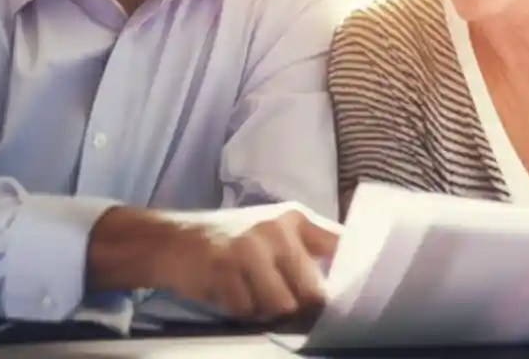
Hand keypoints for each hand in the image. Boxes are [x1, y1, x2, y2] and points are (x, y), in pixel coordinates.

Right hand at [151, 208, 338, 321]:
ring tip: (250, 293)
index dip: (351, 275)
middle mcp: (275, 228)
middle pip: (312, 292)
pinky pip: (247, 311)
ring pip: (281, 306)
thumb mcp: (273, 230)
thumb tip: (346, 284)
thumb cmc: (231, 240)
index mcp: (294, 218)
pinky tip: (228, 292)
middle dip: (299, 306)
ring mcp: (249, 247)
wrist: (172, 240)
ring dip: (266, 310)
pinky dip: (240, 311)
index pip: (341, 246)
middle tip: (280, 300)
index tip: (355, 296)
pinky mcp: (223, 267)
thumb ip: (309, 249)